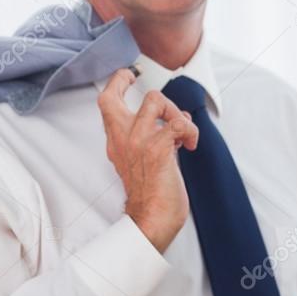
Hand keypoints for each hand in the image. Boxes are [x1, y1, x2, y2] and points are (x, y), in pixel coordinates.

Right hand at [98, 69, 199, 252]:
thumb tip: (176, 118)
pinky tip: (190, 145)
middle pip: (115, 96)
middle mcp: (122, 139)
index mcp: (117, 141)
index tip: (129, 75)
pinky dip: (190, 129)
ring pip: (155, 100)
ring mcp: (137, 142)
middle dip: (145, 91)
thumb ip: (155, 136)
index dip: (116, 82)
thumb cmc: (152, 194)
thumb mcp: (146, 159)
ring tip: (183, 134)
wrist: (151, 220)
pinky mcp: (157, 149)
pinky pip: (178, 122)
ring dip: (176, 112)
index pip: (106, 103)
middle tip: (167, 107)